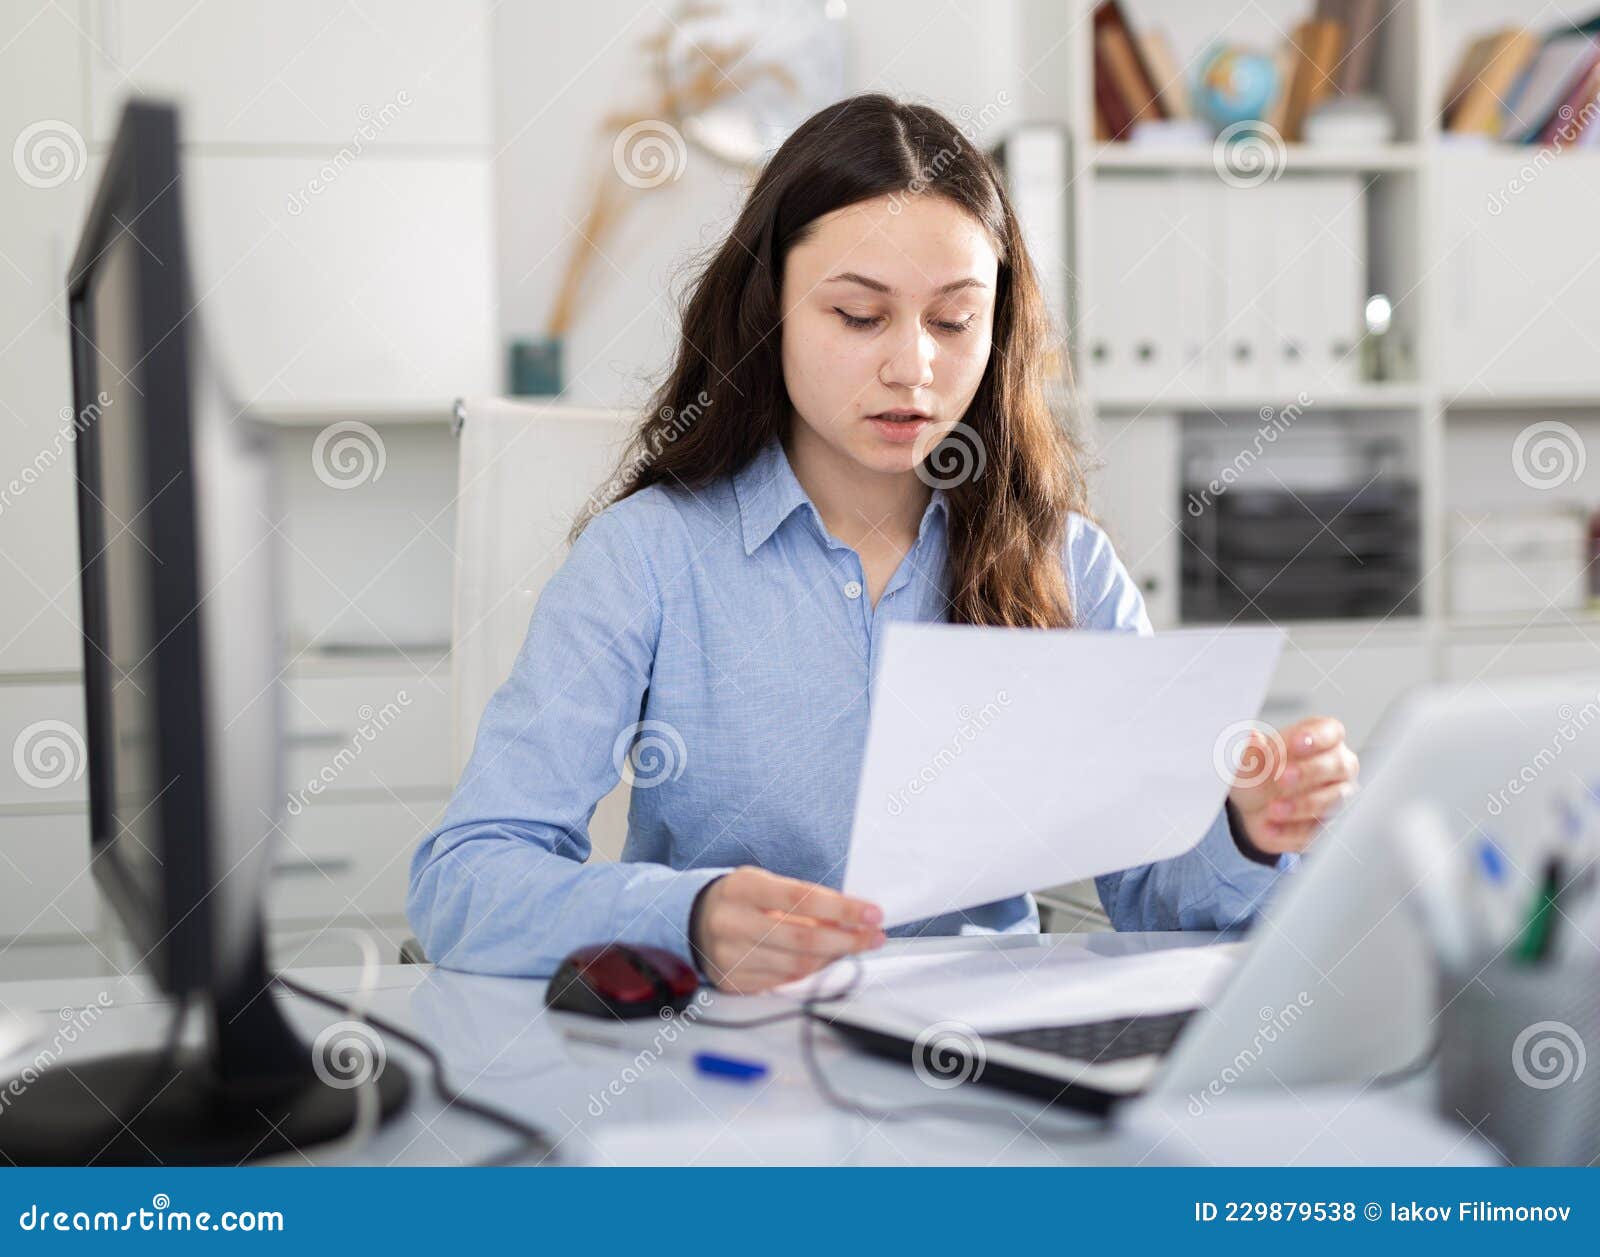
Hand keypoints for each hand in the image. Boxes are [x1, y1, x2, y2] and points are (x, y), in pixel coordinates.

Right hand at [691, 866, 884, 994]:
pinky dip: (811, 971)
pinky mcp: (733, 981)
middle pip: (803, 939)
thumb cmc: (742, 899)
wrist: (693, 921)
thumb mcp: (766, 884)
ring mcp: (730, 956)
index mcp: (742, 889)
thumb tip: (851, 920)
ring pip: (798, 966)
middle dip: (848, 940)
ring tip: (852, 945)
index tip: (873, 913)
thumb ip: (804, 900)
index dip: (843, 908)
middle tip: (874, 936)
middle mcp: (732, 923)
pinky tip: (823, 959)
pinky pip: (785, 981)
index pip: (802, 898)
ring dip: (833, 957)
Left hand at [1227, 716, 1359, 856]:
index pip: (1331, 731)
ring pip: (1335, 800)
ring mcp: (1340, 796)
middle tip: (1282, 778)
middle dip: (1309, 772)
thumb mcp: (1249, 764)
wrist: (1252, 810)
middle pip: (1338, 765)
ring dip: (1303, 805)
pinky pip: (1320, 830)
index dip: (1316, 737)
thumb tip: (1254, 737)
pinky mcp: (1332, 826)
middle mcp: (1338, 766)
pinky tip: (1270, 828)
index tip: (1296, 743)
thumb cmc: (1260, 776)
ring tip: (1273, 809)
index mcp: (1321, 739)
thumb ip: (1254, 752)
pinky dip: (1293, 831)